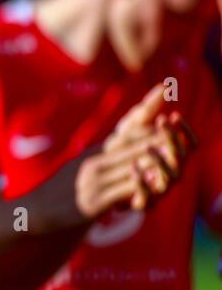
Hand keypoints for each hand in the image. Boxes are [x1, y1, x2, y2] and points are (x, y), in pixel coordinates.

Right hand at [28, 106, 195, 233]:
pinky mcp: (95, 201)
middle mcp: (93, 163)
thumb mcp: (78, 167)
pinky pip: (124, 191)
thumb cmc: (59, 191)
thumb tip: (117, 149)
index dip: (144, 124)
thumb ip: (100, 158)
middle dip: (155, 139)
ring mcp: (94, 182)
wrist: (34, 211)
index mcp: (92, 154)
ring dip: (153, 161)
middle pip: (131, 147)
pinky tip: (156, 183)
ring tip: (173, 155)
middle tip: (176, 133)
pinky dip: (143, 185)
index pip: (123, 135)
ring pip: (132, 166)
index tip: (163, 115)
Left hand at [101, 83, 197, 208]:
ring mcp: (158, 190)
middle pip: (182, 158)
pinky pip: (148, 199)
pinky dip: (142, 183)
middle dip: (173, 139)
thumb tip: (164, 86)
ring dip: (162, 161)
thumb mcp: (131, 126)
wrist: (97, 177)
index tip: (174, 114)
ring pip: (171, 179)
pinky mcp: (142, 203)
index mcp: (173, 156)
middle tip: (162, 122)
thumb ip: (147, 109)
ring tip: (149, 145)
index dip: (186, 131)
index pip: (191, 144)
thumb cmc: (121, 149)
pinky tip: (132, 166)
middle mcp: (171, 173)